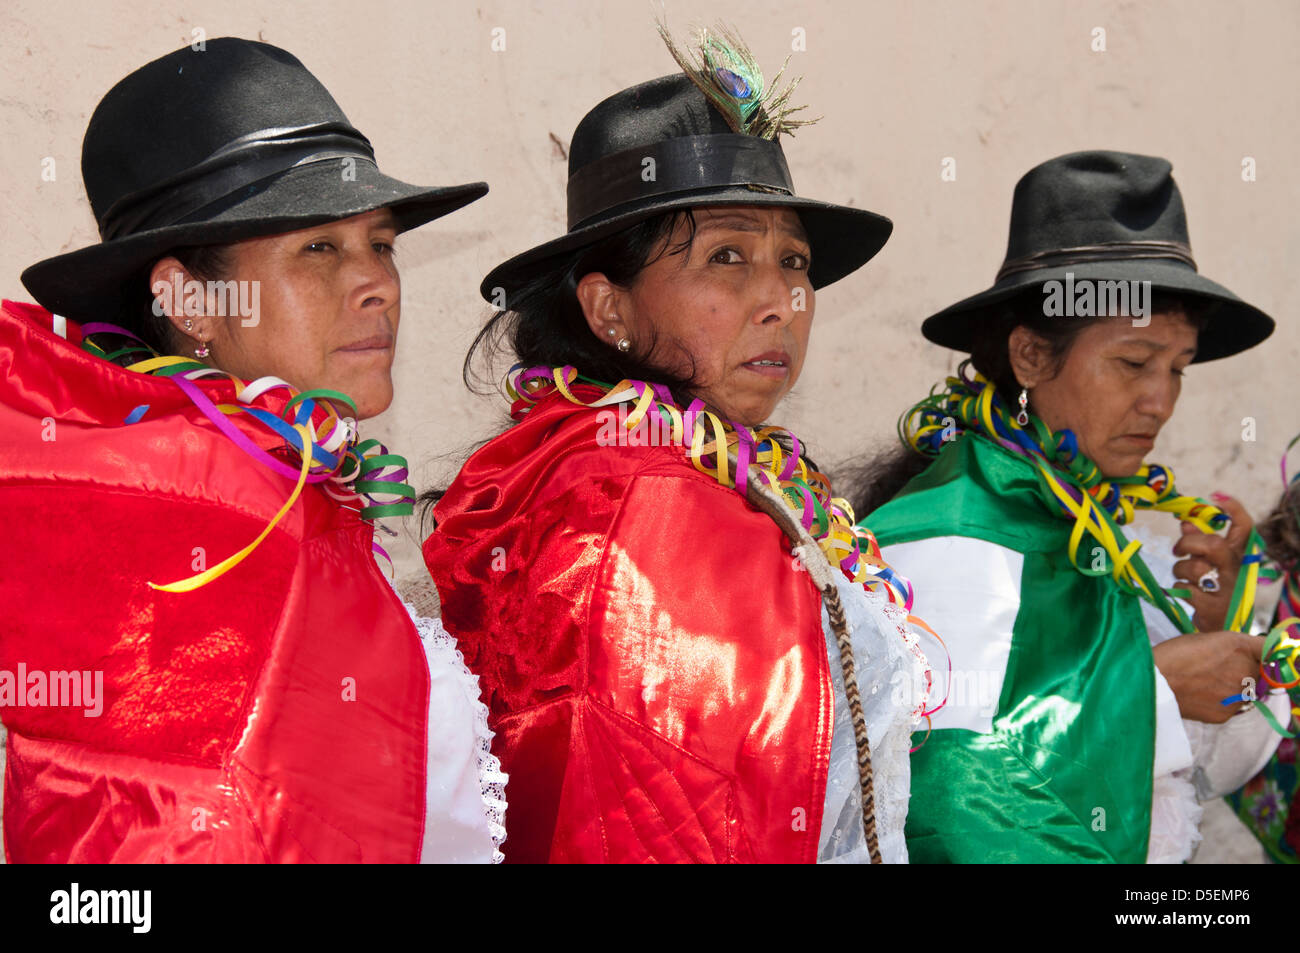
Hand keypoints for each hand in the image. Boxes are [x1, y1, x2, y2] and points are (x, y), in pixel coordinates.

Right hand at [1152, 630, 1262, 723]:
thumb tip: (1243, 654)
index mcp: (1239, 646)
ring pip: (1246, 691)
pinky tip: (1201, 696)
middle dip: (1243, 669)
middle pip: (1257, 670)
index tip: (1256, 653)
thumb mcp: (1204, 639)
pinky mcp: (1228, 713)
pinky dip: (1222, 702)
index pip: (1269, 648)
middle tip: (1216, 668)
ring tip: (1205, 683)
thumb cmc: (1172, 655)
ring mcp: (1239, 695)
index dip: (1262, 651)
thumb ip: (1230, 646)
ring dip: (1234, 687)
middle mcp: (1245, 670)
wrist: (1152, 683)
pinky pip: (1233, 706)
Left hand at [1172, 492, 1253, 631]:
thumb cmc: (1214, 589)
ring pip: (1194, 568)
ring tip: (1184, 578)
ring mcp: (1227, 589)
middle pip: (1214, 545)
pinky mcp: (1213, 607)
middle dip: (1188, 543)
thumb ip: (1199, 543)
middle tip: (1177, 551)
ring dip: (1180, 570)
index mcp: (1237, 555)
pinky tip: (1187, 595)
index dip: (1234, 509)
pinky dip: (1179, 589)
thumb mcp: (1210, 564)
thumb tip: (1186, 523)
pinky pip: (1185, 589)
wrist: (1223, 629)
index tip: (1216, 497)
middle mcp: (1236, 570)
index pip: (1244, 527)